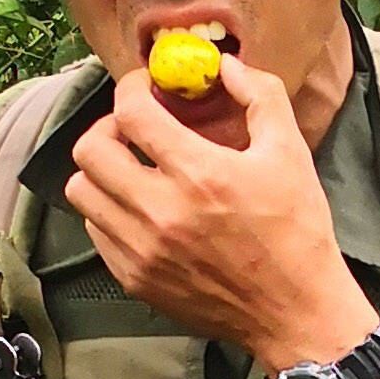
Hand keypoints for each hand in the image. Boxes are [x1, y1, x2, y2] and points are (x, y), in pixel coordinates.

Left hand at [67, 56, 379, 377]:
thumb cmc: (298, 232)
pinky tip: (140, 209)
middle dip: (109, 128)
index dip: (132, 89)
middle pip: (89, 151)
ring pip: (81, 193)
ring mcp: (142, 251)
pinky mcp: (136, 279)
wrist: (295, 312)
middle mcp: (160, 213)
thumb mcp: (290, 152)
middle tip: (134, 131)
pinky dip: (109, 212)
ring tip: (132, 171)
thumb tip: (225, 66)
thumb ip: (260, 95)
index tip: (145, 89)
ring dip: (102, 172)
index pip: (131, 113)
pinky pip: (96, 232)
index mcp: (199, 174)